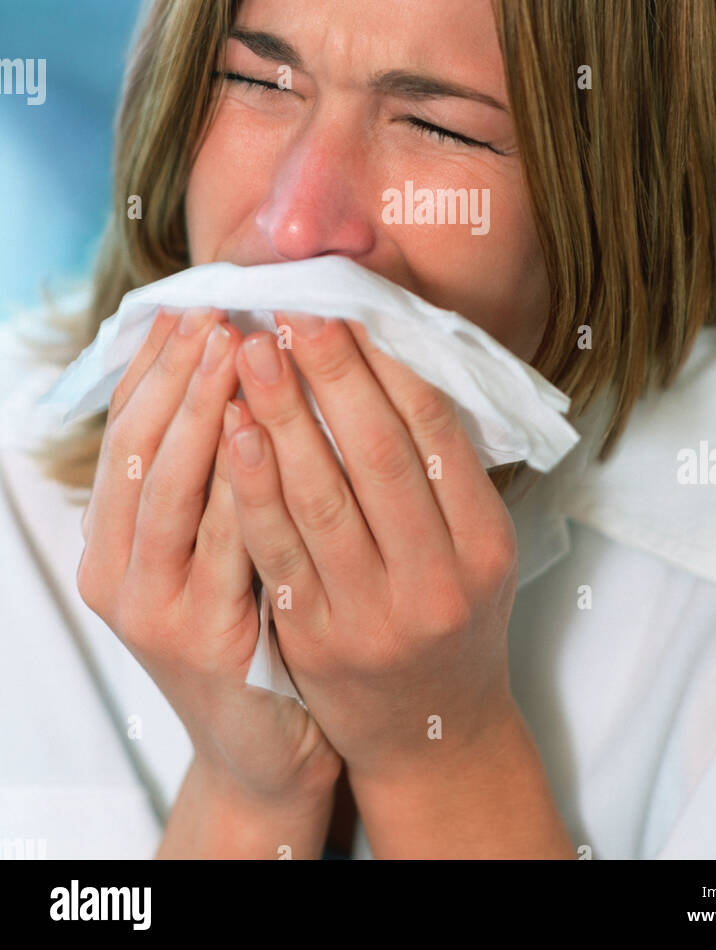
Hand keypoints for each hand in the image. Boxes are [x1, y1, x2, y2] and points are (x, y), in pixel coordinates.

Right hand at [77, 305, 341, 806]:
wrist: (267, 742)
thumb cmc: (251, 622)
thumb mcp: (216, 543)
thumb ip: (215, 470)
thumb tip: (238, 362)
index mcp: (111, 542)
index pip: (122, 433)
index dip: (153, 368)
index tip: (187, 309)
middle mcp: (117, 574)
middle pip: (136, 450)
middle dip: (177, 375)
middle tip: (215, 313)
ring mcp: (153, 610)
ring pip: (169, 488)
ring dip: (201, 411)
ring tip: (237, 348)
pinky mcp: (203, 638)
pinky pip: (222, 541)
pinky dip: (239, 479)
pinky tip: (259, 429)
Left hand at [225, 313, 519, 783]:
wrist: (433, 732)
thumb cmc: (452, 614)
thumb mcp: (476, 545)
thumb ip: (442, 470)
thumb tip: (390, 355)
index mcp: (486, 542)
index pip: (436, 431)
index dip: (389, 363)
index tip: (348, 308)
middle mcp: (438, 580)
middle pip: (379, 455)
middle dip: (333, 373)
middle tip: (292, 309)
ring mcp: (375, 616)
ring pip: (322, 498)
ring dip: (283, 415)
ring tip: (252, 352)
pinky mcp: (317, 642)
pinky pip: (279, 551)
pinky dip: (252, 487)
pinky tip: (233, 432)